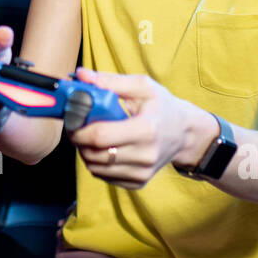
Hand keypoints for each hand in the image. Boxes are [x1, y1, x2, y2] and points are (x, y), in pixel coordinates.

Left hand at [67, 68, 202, 189]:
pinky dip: (96, 163)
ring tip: (89, 136)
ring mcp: (142, 172)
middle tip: (75, 126)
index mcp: (146, 129)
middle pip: (95, 154)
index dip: (79, 128)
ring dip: (84, 151)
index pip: (100, 135)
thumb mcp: (142, 87)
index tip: (72, 118)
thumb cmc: (162, 107)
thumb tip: (80, 75)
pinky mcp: (138, 182)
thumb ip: (110, 81)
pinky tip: (102, 149)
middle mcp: (145, 155)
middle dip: (78, 139)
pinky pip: (104, 176)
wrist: (185, 134)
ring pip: (96, 167)